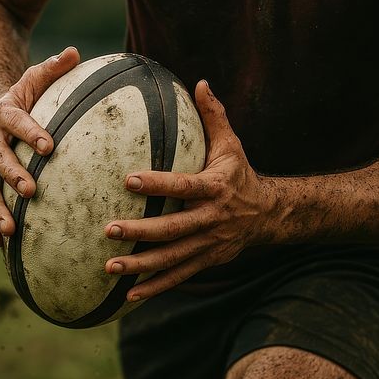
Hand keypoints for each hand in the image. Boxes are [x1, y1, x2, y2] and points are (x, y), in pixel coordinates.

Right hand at [0, 47, 79, 247]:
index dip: (31, 133)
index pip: (18, 123)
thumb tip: (75, 52)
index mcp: (3, 114)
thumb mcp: (35, 77)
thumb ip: (54, 67)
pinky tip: (0, 245)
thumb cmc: (23, 95)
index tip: (49, 146)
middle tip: (29, 191)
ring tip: (9, 230)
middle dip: (12, 176)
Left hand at [103, 81, 265, 300]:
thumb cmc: (240, 174)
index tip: (128, 180)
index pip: (184, 186)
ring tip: (109, 266)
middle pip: (174, 229)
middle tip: (108, 229)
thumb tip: (200, 82)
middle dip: (140, 231)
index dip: (158, 184)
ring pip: (172, 258)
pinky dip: (155, 287)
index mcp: (215, 188)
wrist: (270, 215)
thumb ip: (214, 116)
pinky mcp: (206, 261)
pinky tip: (128, 296)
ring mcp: (209, 245)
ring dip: (140, 265)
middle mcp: (212, 220)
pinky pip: (178, 277)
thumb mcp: (231, 145)